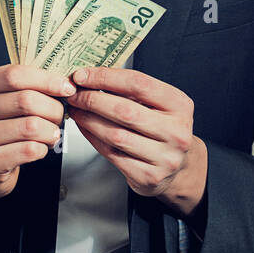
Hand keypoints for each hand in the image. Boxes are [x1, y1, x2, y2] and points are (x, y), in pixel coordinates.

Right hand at [0, 64, 74, 225]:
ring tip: (51, 133)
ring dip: (51, 130)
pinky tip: (39, 147)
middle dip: (53, 108)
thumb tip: (63, 83)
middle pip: (26, 100)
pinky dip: (43, 148)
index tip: (66, 87)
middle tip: (59, 115)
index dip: (46, 80)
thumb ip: (26, 87)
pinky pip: (29, 150)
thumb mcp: (3, 100)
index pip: (15, 75)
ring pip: (31, 126)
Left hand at [65, 66, 206, 218]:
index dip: (106, 77)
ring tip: (76, 110)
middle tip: (73, 94)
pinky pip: (112, 154)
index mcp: (180, 106)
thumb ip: (131, 91)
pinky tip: (84, 128)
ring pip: (115, 135)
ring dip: (88, 120)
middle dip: (92, 99)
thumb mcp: (159, 104)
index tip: (83, 75)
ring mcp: (164, 157)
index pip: (139, 84)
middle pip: (125, 110)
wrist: (177, 167)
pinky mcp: (148, 176)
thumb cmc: (162, 128)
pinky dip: (92, 138)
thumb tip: (91, 77)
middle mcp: (176, 132)